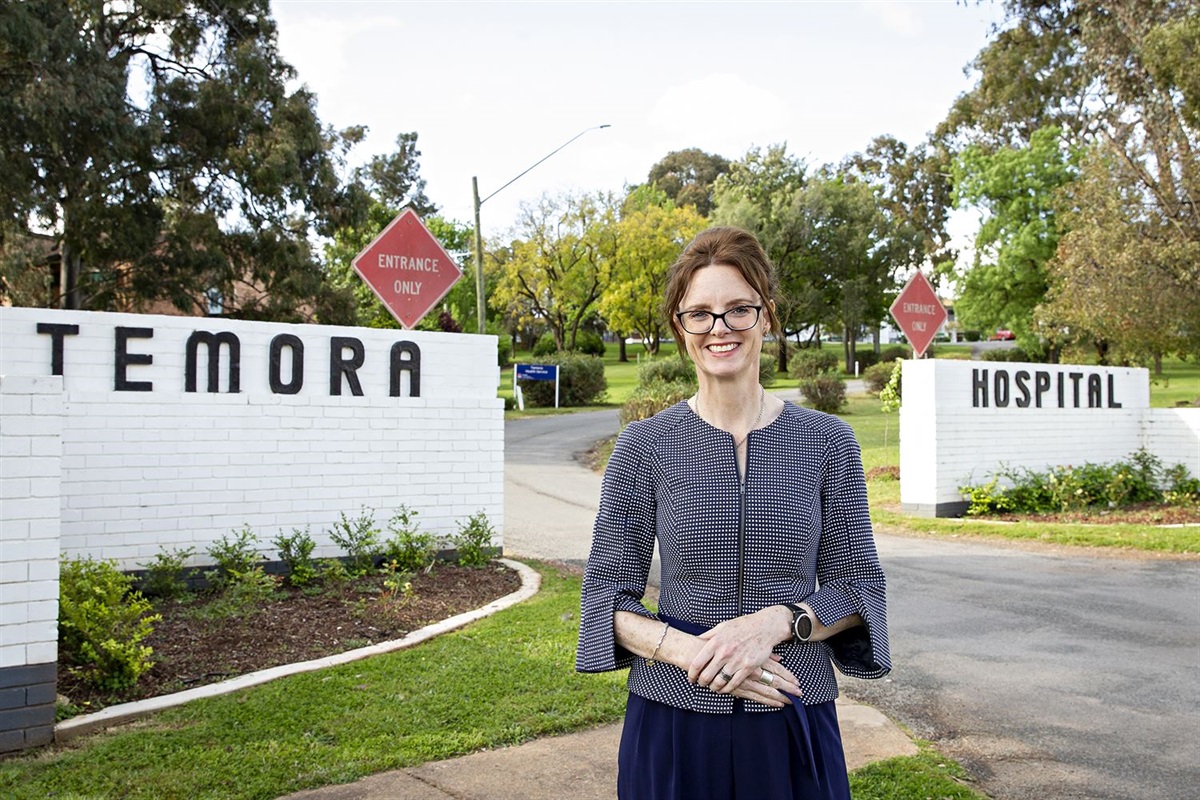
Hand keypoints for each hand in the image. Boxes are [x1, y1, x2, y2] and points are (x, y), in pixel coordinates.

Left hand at [686, 608, 800, 705]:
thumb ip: (708, 635)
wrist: (764, 627)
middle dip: (701, 683)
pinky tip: (724, 689)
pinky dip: (727, 689)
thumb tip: (695, 640)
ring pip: (719, 682)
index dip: (691, 674)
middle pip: (706, 676)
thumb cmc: (742, 626)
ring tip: (712, 687)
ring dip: (714, 687)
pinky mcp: (748, 667)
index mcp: (715, 642)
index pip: (697, 663)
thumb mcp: (721, 627)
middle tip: (701, 684)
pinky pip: (734, 683)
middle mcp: (724, 653)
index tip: (691, 678)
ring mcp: (736, 661)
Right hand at [714, 654, 801, 707]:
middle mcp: (751, 667)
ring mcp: (743, 678)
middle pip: (774, 679)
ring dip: (781, 696)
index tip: (797, 682)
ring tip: (793, 701)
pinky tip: (777, 704)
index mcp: (753, 656)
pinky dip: (766, 700)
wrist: (695, 652)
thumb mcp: (743, 647)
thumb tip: (778, 657)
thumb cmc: (718, 646)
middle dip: (788, 687)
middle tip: (800, 693)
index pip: (775, 667)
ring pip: (766, 689)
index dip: (787, 675)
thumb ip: (759, 651)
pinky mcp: (735, 687)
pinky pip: (754, 696)